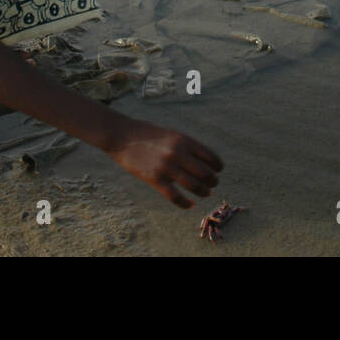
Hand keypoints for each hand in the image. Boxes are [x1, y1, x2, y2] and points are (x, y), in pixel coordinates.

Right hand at [107, 119, 222, 207]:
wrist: (122, 135)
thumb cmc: (146, 134)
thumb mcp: (170, 134)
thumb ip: (185, 145)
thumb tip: (202, 160)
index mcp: (183, 140)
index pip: (209, 156)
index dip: (217, 166)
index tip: (218, 171)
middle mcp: (178, 152)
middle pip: (205, 173)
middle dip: (213, 181)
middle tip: (213, 185)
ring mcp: (166, 166)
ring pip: (193, 185)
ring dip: (203, 192)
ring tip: (206, 193)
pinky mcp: (155, 179)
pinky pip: (175, 196)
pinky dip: (186, 204)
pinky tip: (190, 205)